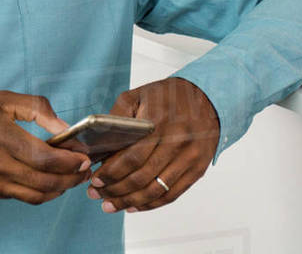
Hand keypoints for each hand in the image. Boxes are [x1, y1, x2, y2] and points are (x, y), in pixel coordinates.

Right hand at [0, 91, 91, 204]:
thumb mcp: (0, 100)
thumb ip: (36, 108)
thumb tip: (63, 126)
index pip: (43, 157)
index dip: (68, 161)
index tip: (83, 157)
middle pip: (44, 181)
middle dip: (71, 178)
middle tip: (85, 169)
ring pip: (35, 195)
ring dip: (59, 190)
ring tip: (72, 178)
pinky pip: (20, 197)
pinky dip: (39, 192)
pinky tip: (49, 182)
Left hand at [87, 77, 218, 212]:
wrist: (206, 98)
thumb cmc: (167, 97)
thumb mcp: (137, 95)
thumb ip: (117, 117)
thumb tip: (98, 146)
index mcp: (160, 121)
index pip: (133, 156)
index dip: (111, 172)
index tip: (95, 180)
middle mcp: (178, 141)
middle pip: (142, 177)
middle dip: (115, 190)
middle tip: (96, 194)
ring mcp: (190, 157)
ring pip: (155, 190)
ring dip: (129, 201)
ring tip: (110, 205)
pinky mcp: (198, 169)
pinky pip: (172, 194)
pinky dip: (150, 204)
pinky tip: (133, 205)